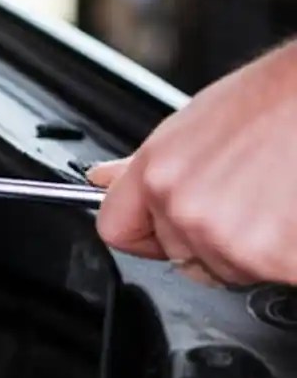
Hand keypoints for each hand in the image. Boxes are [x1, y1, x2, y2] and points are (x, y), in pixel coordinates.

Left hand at [88, 41, 296, 286]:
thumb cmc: (276, 101)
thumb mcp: (196, 122)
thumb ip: (147, 164)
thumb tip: (101, 178)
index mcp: (159, 174)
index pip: (116, 229)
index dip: (143, 231)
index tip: (161, 228)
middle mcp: (186, 209)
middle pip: (180, 257)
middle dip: (210, 239)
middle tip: (249, 197)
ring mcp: (229, 238)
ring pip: (230, 270)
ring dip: (255, 249)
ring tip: (279, 197)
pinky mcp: (275, 259)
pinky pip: (274, 276)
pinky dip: (288, 256)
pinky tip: (295, 214)